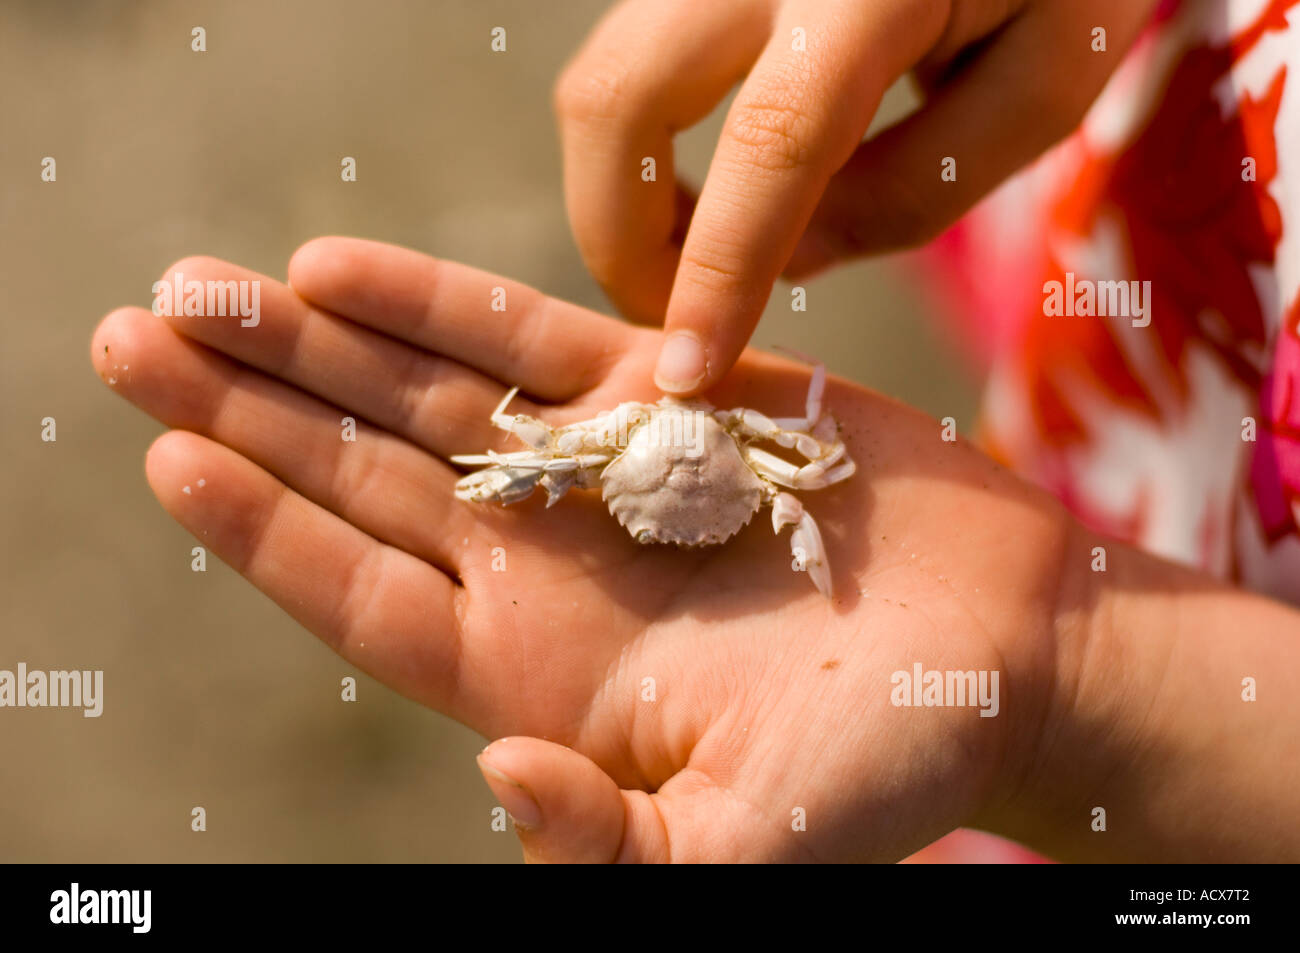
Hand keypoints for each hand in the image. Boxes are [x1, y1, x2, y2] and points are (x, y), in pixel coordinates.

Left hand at [92, 238, 1079, 861]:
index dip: (261, 530)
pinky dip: (438, 303)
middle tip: (132, 341)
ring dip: (315, 341)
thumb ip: (611, 841)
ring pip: (424, 394)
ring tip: (207, 289)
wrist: (1002, 650)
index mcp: (534, 671)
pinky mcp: (666, 396)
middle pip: (360, 478)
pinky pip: (527, 341)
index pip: (360, 593)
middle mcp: (541, 562)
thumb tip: (501, 776)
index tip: (167, 458)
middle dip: (248, 409)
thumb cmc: (884, 768)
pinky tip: (338, 268)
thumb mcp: (743, 850)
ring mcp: (594, 470)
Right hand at [555, 0, 1158, 394]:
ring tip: (699, 256)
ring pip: (603, 83)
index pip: (771, 141)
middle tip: (671, 315)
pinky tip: (708, 192)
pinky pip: (629, 63)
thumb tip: (785, 264)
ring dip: (624, 196)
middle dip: (619, 238)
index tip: (689, 373)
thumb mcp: (1038, 86)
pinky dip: (641, 150)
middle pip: (620, 103)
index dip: (718, 273)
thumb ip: (914, 191)